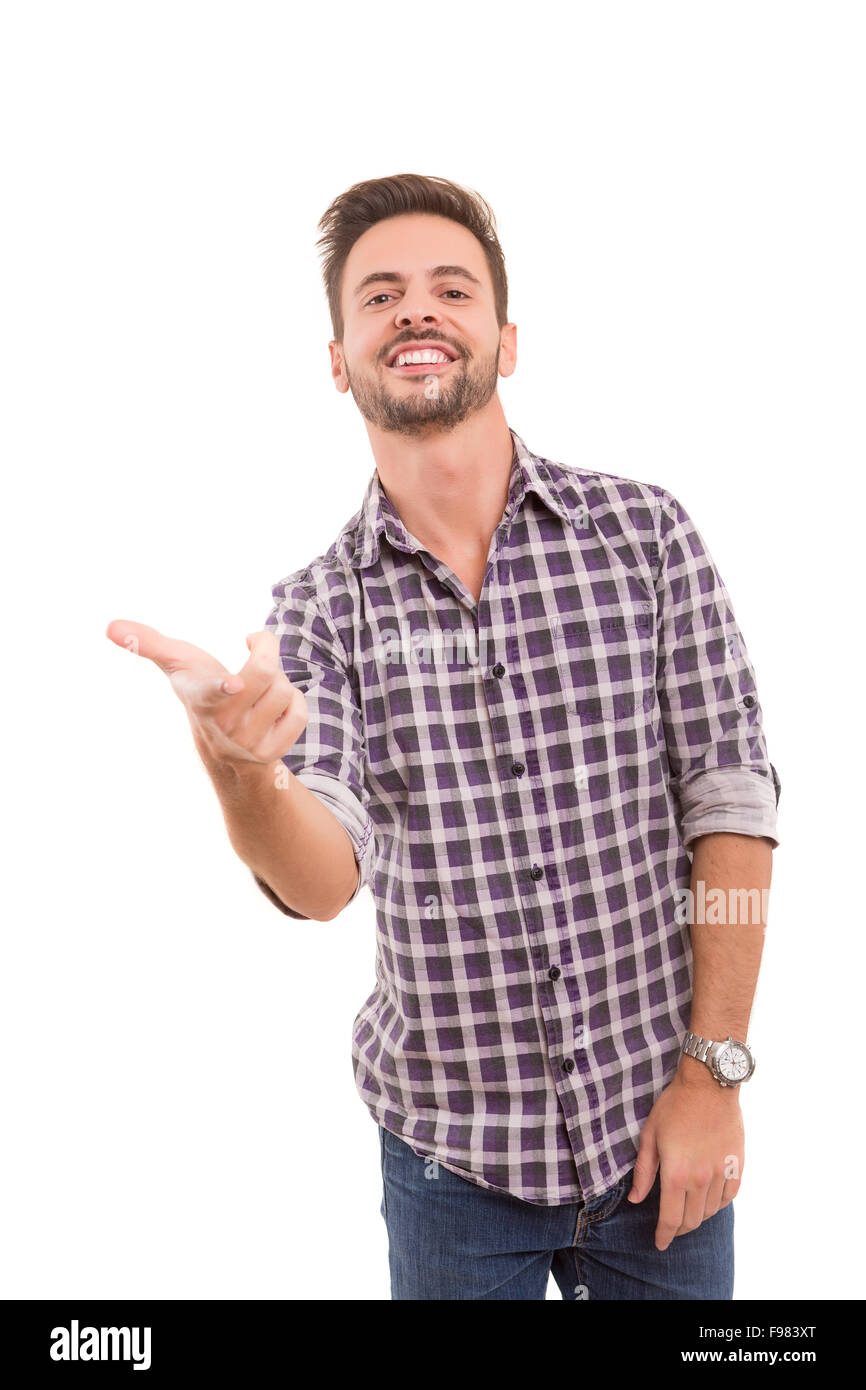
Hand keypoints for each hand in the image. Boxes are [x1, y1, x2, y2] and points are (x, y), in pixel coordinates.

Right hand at [105, 619, 307, 765]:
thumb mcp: (177, 663)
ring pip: (286, 690)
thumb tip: (109, 626)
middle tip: (255, 651)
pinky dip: (293, 704)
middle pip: (267, 672)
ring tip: (258, 692)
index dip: (224, 685)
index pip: (213, 690)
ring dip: (279, 682)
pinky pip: (300, 712)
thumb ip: (147, 642)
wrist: (222, 745)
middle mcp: (223, 724)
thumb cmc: (200, 688)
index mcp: (200, 697)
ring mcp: (247, 742)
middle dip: (267, 652)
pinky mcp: (272, 754)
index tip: (232, 684)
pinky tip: (274, 710)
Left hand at [627, 1064, 743, 1249]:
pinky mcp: (737, 1165)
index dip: (664, 1236)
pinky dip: (717, 1205)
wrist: (709, 1085)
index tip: (660, 1243)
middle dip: (679, 1230)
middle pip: (692, 1221)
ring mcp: (721, 1173)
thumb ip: (644, 1172)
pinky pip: (729, 1197)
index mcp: (676, 1173)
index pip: (671, 1220)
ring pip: (710, 1211)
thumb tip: (635, 1199)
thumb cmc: (675, 1106)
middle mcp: (701, 1179)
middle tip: (671, 1229)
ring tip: (687, 1212)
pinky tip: (709, 1200)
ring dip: (698, 1217)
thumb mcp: (650, 1135)